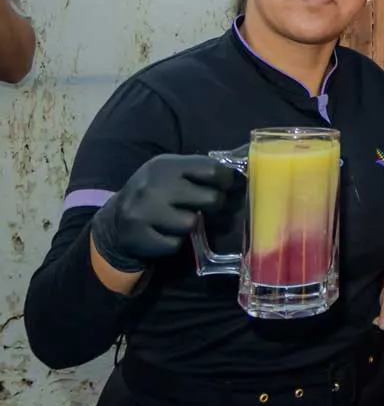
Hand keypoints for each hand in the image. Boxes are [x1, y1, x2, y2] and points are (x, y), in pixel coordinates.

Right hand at [90, 154, 234, 272]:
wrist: (116, 222)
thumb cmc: (156, 195)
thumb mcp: (173, 173)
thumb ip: (203, 170)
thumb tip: (245, 162)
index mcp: (166, 165)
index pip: (212, 170)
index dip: (228, 181)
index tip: (230, 187)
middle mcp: (154, 185)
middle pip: (211, 199)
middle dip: (215, 206)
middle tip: (207, 206)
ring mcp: (144, 211)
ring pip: (192, 223)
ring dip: (190, 226)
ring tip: (176, 219)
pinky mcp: (141, 236)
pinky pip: (176, 243)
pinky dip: (174, 242)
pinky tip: (163, 233)